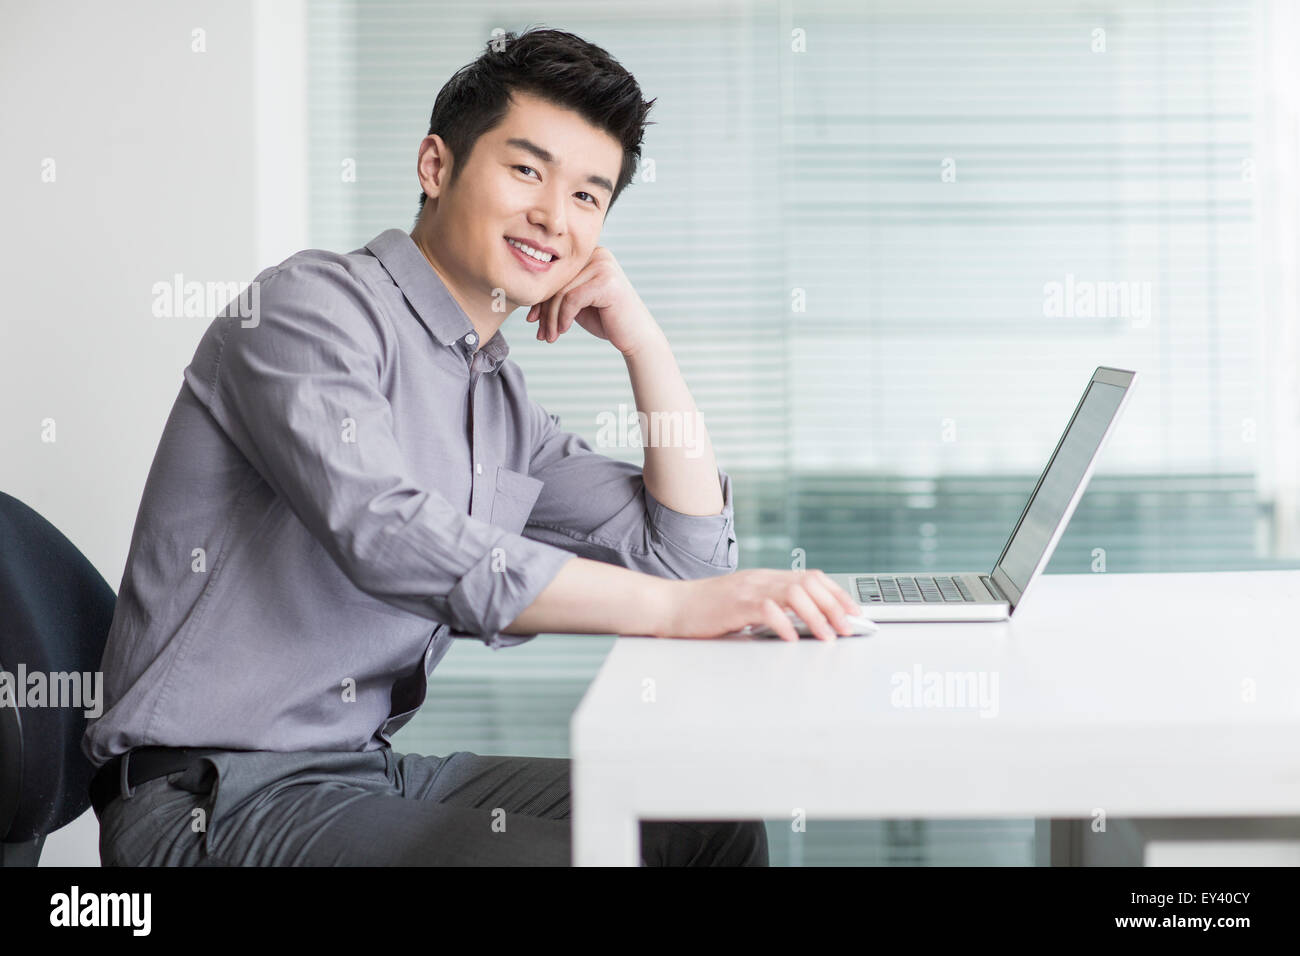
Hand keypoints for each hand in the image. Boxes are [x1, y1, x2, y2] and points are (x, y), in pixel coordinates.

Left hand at [525, 246, 661, 356]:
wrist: (636, 336)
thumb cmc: (607, 320)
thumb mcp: (578, 302)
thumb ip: (559, 292)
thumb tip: (527, 294)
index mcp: (589, 255)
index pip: (556, 274)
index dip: (541, 298)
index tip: (532, 320)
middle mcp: (597, 255)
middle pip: (557, 281)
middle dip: (544, 310)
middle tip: (540, 333)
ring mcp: (603, 266)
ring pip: (561, 292)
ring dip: (551, 319)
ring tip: (550, 336)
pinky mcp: (605, 282)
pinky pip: (572, 299)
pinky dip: (564, 318)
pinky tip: (564, 330)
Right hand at [655, 569, 861, 641]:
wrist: (671, 606)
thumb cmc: (705, 611)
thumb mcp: (744, 605)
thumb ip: (771, 607)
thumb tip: (803, 624)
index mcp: (765, 578)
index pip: (811, 576)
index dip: (837, 594)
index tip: (853, 612)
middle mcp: (761, 579)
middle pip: (809, 582)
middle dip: (835, 606)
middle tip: (848, 628)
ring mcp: (748, 589)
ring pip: (795, 593)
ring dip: (817, 616)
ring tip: (827, 636)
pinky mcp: (734, 605)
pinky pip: (767, 609)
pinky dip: (784, 624)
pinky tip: (791, 639)